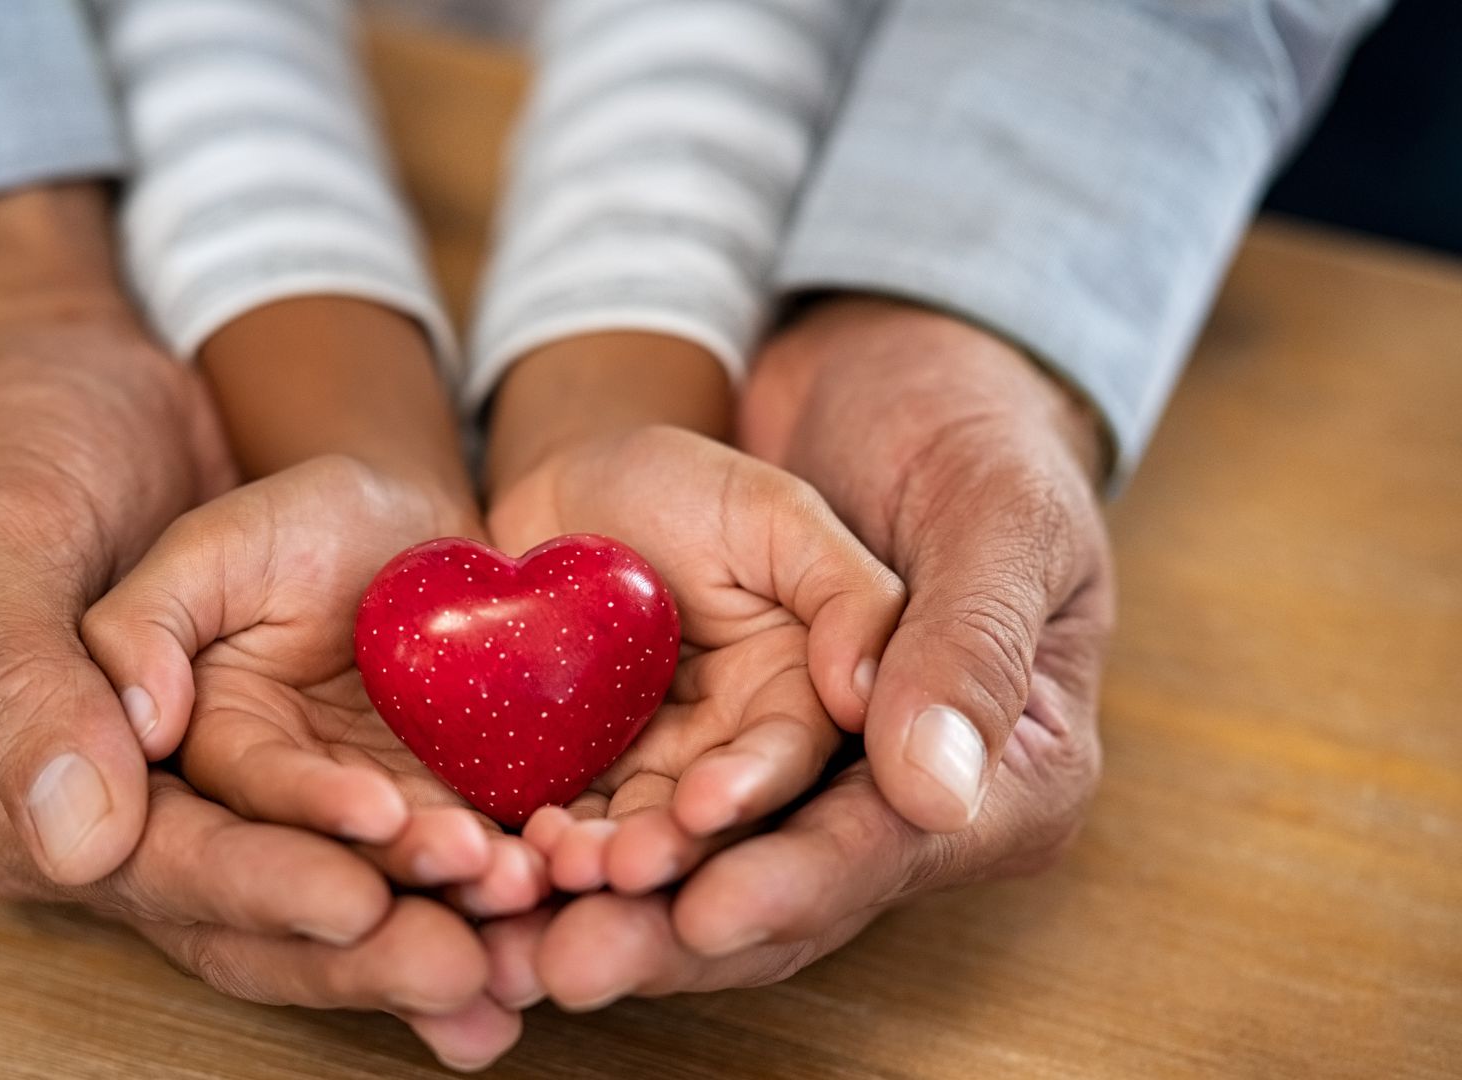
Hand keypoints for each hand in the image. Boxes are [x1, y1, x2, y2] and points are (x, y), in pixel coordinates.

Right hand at [0, 188, 512, 1068]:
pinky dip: (460, 867)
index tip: (359, 898)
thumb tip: (81, 835)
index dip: (261, 885)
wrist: (86, 385)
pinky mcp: (303, 755)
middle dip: (366, 943)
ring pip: (333, 886)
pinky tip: (541, 902)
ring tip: (529, 940)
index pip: (158, 862)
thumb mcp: (7, 535)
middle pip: (254, 912)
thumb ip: (39, 677)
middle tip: (472, 963)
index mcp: (29, 787)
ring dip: (429, 920)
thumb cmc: (22, 447)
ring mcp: (226, 790)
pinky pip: (387, 829)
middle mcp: (132, 816)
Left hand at [487, 425, 904, 894]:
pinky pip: (563, 818)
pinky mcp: (577, 777)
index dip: (751, 790)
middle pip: (708, 821)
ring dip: (601, 862)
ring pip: (633, 832)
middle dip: (668, 850)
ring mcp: (650, 771)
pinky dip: (539, 842)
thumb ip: (846, 594)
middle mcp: (731, 751)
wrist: (564, 492)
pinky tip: (513, 849)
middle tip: (621, 869)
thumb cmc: (681, 485)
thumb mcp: (774, 515)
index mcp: (797, 698)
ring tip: (561, 866)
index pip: (789, 758)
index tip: (705, 808)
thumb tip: (869, 696)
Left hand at [499, 296, 1112, 1010]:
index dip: (788, 884)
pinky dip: (565, 841)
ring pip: (691, 869)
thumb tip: (933, 790)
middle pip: (775, 889)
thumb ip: (965, 642)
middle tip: (572, 961)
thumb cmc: (958, 433)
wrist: (857, 378)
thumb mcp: (987, 514)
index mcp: (1002, 772)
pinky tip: (492, 865)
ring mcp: (787, 778)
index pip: (884, 848)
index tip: (702, 911)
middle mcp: (887, 801)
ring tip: (512, 925)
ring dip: (601, 905)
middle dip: (668, 930)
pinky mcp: (701, 745)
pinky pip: (629, 809)